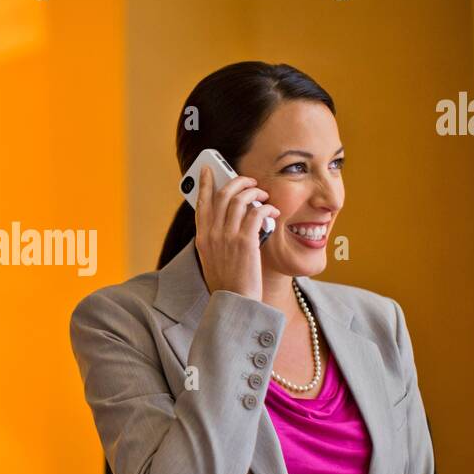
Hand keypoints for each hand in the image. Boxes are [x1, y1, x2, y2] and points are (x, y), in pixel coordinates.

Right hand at [193, 165, 279, 301]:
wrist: (235, 303)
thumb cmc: (228, 284)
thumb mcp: (213, 260)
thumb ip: (217, 239)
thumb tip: (230, 219)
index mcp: (202, 238)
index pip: (201, 203)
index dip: (205, 183)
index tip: (209, 170)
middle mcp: (212, 234)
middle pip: (221, 195)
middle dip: (237, 181)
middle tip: (249, 181)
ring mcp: (227, 237)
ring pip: (239, 200)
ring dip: (254, 192)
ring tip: (264, 195)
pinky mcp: (245, 241)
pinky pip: (256, 213)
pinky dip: (266, 208)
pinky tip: (272, 211)